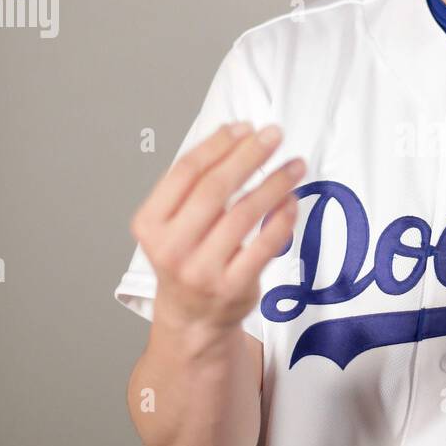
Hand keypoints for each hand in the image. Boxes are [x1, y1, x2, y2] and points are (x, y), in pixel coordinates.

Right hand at [129, 122, 305, 338]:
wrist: (192, 318)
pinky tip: (291, 199)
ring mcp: (202, 270)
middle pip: (215, 189)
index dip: (217, 145)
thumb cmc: (187, 259)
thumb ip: (194, 186)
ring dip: (274, 183)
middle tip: (274, 136)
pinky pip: (265, 244)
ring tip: (294, 165)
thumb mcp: (172, 224)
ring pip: (244, 213)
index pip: (185, 172)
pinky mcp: (233, 286)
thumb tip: (237, 136)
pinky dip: (282, 218)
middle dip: (249, 156)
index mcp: (151, 224)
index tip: (243, 127)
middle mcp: (172, 248)